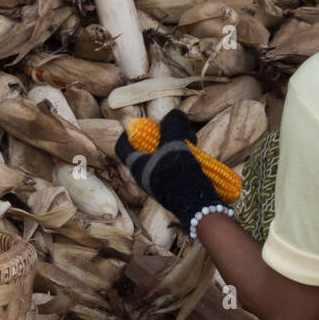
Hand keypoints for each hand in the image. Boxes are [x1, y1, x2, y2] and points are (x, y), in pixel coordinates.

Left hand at [116, 109, 222, 233]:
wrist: (196, 206)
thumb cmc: (178, 174)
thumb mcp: (175, 144)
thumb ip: (172, 126)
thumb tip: (175, 114)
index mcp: (137, 165)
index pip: (122, 146)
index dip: (129, 133)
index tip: (141, 124)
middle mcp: (144, 176)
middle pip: (145, 150)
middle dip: (161, 136)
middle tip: (175, 129)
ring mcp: (159, 184)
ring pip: (162, 158)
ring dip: (175, 146)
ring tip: (191, 141)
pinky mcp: (174, 189)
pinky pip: (173, 168)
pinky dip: (182, 158)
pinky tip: (196, 155)